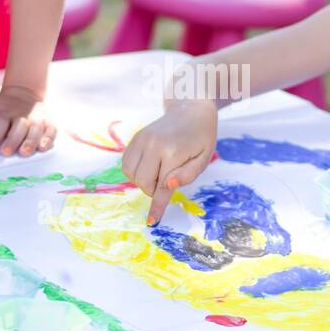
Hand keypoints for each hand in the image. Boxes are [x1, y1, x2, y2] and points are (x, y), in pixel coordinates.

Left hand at [0, 85, 55, 155]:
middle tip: (5, 152)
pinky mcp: (48, 122)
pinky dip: (48, 138)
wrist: (24, 93)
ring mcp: (36, 119)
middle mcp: (21, 115)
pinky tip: (43, 148)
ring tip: (25, 153)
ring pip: (35, 130)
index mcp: (3, 113)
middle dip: (12, 140)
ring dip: (30, 141)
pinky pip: (51, 130)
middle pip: (18, 127)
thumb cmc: (0, 107)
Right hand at [121, 101, 217, 225]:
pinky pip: (126, 163)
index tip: (151, 222)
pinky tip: (149, 165)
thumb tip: (167, 185)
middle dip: (153, 189)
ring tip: (159, 171)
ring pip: (131, 174)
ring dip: (143, 180)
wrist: (190, 109)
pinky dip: (135, 171)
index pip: (161, 187)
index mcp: (172, 152)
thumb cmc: (201, 137)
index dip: (156, 207)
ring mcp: (141, 140)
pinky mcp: (135, 138)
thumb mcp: (203, 158)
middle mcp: (153, 145)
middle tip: (167, 180)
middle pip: (142, 182)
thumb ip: (187, 175)